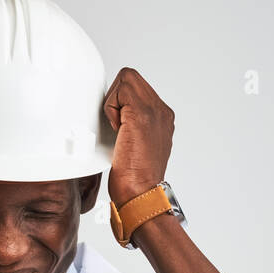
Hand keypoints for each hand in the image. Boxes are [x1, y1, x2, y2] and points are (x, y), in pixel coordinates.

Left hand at [102, 67, 174, 205]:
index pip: (136, 88)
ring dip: (113, 103)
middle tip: (116, 126)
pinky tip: (117, 130)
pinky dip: (111, 107)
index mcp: (162, 118)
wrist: (141, 193)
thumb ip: (131, 126)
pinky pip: (121, 89)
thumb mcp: (135, 145)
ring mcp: (155, 111)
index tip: (118, 127)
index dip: (120, 102)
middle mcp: (162, 111)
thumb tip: (115, 116)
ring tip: (118, 130)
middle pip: (131, 78)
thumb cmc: (134, 178)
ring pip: (126, 80)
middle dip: (116, 98)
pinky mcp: (142, 114)